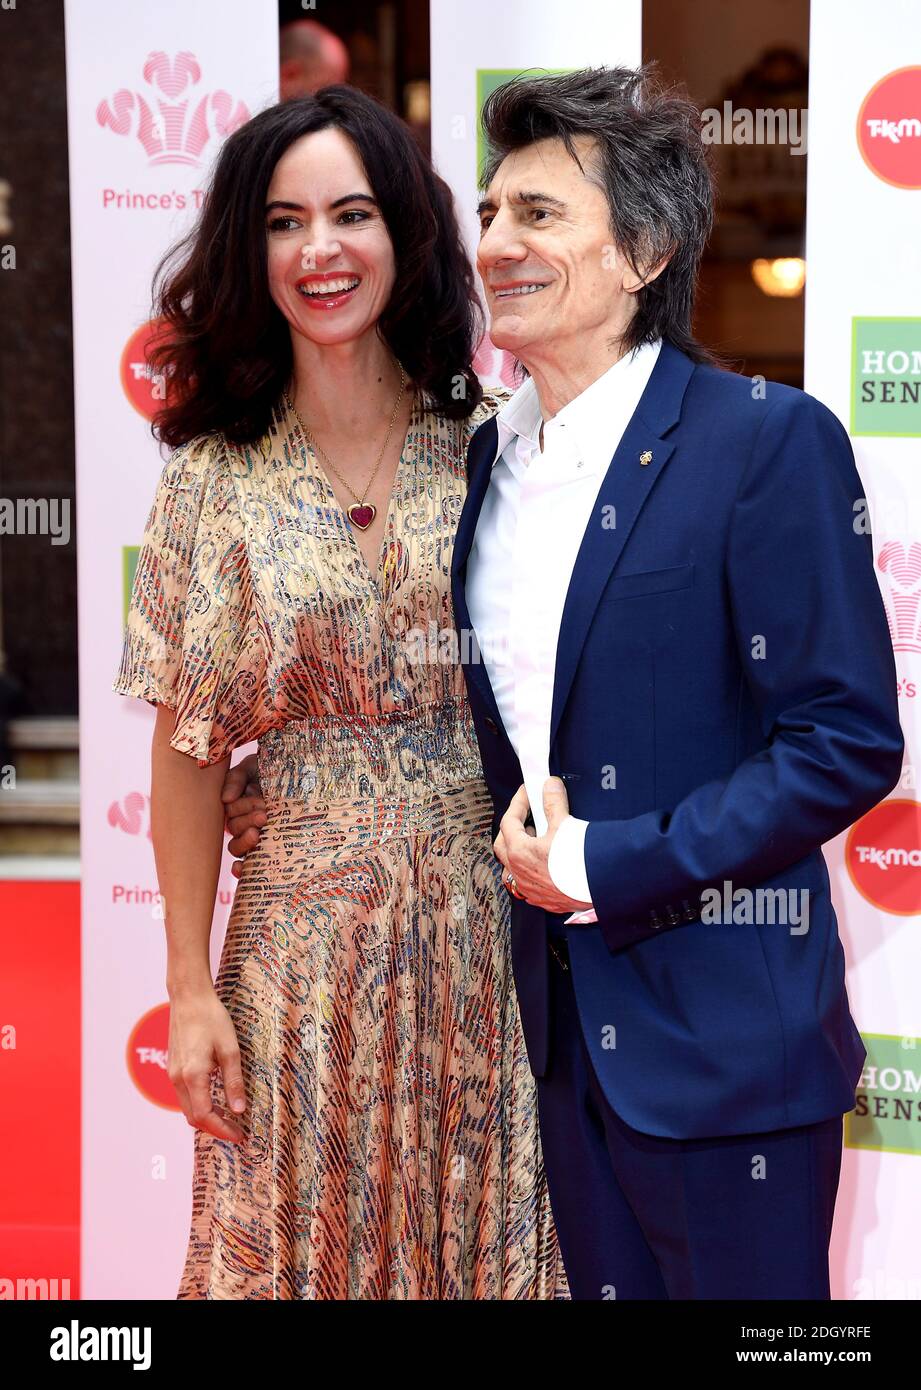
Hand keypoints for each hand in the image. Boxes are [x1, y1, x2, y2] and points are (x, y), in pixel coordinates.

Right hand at [167, 986, 247, 1142]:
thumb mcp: (230, 1049)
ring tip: (229, 1118)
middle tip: (237, 1131)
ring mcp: (172, 1074)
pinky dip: (199, 1105)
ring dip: (206, 1118)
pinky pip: (184, 1096)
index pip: (205, 1116)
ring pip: (187, 1108)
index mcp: (193, 1076)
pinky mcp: (173, 1067)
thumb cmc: (212, 1018)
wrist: (188, 997)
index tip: (239, 1136)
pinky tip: (215, 1100)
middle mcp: (178, 1079)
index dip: (222, 1130)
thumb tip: (239, 1109)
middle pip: (193, 1118)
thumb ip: (234, 1082)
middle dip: (215, 1129)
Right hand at [221, 752, 265, 878]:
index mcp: (237, 805)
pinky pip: (248, 864)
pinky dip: (240, 868)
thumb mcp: (252, 767)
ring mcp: (254, 835)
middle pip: (235, 830)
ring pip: (237, 846)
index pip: (232, 813)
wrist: (298, 772)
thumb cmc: (271, 770)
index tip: (262, 806)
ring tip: (258, 834)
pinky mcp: (267, 847)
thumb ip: (236, 779)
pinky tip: (240, 868)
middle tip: (265, 815)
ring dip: (246, 841)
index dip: (244, 810)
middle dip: (248, 821)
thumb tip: (225, 799)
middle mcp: (243, 822)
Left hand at [493, 778, 593, 912]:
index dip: (517, 803)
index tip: (526, 793)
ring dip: (518, 853)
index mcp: (519, 852)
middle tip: (526, 816)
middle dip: (512, 828)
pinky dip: (530, 871)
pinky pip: (527, 884)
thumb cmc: (580, 861)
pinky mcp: (544, 900)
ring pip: (512, 869)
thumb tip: (550, 787)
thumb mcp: (565, 825)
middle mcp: (520, 873)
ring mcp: (530, 889)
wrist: (602, 888)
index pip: (508, 821)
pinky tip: (544, 864)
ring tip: (534, 841)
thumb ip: (554, 803)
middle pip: (503, 845)